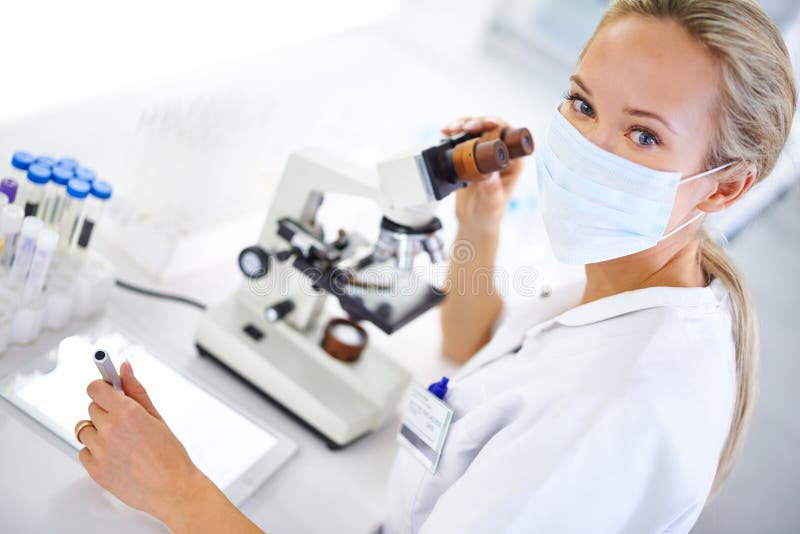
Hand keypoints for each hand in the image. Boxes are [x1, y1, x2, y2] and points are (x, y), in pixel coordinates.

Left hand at [78, 361, 209, 523]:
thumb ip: (136, 391)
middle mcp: (110, 429)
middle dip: (106, 411)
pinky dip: (96, 451)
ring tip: (121, 442)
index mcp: (127, 412)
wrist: (172, 489)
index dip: (102, 387)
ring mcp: (100, 450)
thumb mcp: (156, 417)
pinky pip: (84, 451)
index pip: (95, 388)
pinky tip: (115, 455)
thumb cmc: (170, 455)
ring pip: (85, 430)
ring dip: (99, 432)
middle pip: (92, 407)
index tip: (106, 388)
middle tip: (125, 423)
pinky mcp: (95, 469)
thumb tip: (124, 368)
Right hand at [442, 116, 527, 236]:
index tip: (482, 124)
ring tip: (449, 128)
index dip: (496, 124)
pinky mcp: (470, 156)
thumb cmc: (488, 214)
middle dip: (475, 122)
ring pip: (475, 130)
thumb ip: (491, 189)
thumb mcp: (491, 203)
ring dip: (462, 124)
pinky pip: (463, 139)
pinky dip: (453, 133)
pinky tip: (444, 132)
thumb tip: (489, 171)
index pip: (509, 135)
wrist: (473, 222)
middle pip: (490, 127)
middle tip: (461, 127)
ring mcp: (484, 153)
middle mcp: (501, 154)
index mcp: (514, 162)